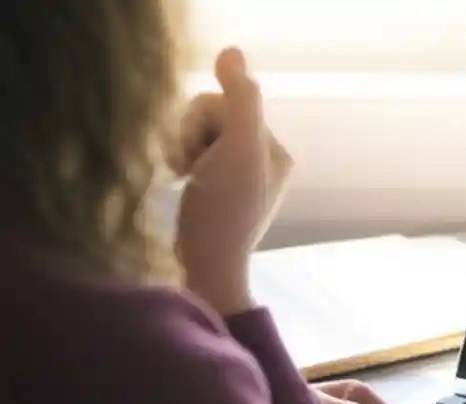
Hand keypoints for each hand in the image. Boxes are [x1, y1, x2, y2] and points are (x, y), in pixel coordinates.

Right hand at [174, 47, 291, 315]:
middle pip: (207, 118)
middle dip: (189, 137)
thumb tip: (231, 52)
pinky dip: (175, 166)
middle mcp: (260, 162)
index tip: (205, 159)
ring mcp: (234, 178)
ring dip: (179, 151)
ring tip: (183, 181)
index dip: (201, 123)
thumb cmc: (223, 215)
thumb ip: (241, 100)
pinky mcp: (211, 193)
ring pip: (192, 135)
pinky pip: (185, 157)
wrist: (203, 273)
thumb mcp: (238, 151)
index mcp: (274, 152)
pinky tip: (178, 186)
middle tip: (190, 172)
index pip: (225, 104)